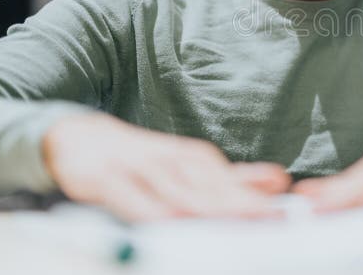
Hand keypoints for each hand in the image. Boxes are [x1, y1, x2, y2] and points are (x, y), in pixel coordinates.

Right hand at [42, 113, 290, 221]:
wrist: (78, 139)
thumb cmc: (144, 163)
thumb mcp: (189, 167)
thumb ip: (232, 180)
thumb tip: (279, 182)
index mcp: (193, 159)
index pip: (229, 180)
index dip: (256, 196)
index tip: (284, 209)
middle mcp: (169, 161)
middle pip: (209, 188)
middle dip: (241, 204)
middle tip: (269, 217)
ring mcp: (137, 169)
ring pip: (176, 194)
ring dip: (206, 208)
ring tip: (234, 220)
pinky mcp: (103, 180)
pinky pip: (130, 200)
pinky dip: (151, 212)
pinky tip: (170, 223)